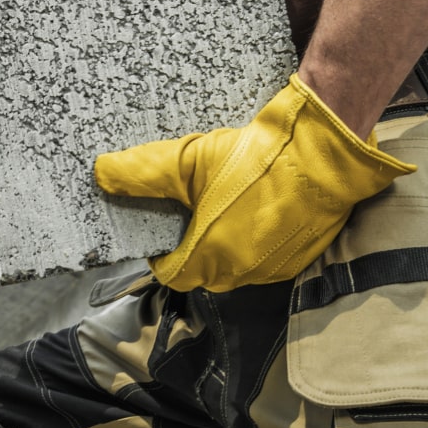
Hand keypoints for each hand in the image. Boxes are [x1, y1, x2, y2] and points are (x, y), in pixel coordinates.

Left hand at [93, 74, 414, 291]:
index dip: (160, 253)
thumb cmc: (254, 159)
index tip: (161, 227)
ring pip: (236, 264)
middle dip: (192, 244)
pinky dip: (256, 237)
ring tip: (223, 202)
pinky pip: (266, 255)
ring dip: (225, 242)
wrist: (325, 153)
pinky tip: (257, 204)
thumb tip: (102, 173)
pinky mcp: (302, 256)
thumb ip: (143, 172)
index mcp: (210, 258)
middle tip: (191, 207)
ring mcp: (276, 268)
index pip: (170, 274)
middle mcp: (243, 273)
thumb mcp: (189, 160)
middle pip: (203, 271)